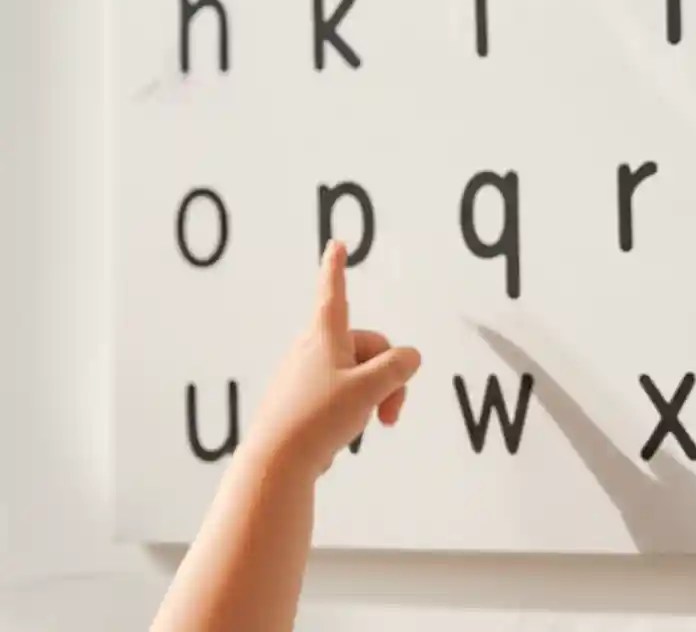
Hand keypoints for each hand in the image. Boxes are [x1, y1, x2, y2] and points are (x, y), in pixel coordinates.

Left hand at [243, 240, 421, 477]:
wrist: (277, 461)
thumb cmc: (320, 417)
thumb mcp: (370, 388)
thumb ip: (398, 367)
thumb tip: (410, 357)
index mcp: (325, 336)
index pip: (334, 292)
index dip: (337, 267)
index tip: (336, 243)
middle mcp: (312, 349)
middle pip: (366, 346)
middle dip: (388, 375)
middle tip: (392, 412)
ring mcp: (304, 375)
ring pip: (357, 373)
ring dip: (376, 394)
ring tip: (375, 423)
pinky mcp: (301, 401)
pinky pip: (341, 392)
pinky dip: (356, 407)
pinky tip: (349, 431)